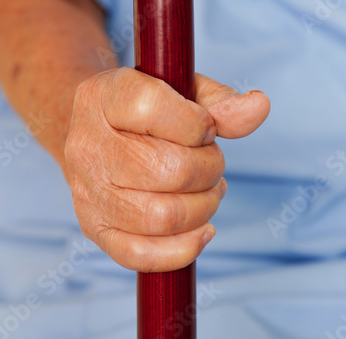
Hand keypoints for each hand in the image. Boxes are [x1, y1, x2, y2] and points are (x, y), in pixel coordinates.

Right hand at [64, 68, 268, 271]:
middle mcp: (87, 145)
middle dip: (209, 168)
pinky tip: (202, 228)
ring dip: (204, 206)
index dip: (195, 123)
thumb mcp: (181, 90)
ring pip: (161, 216)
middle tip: (212, 162)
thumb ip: (220, 100)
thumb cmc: (149, 109)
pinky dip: (184, 248)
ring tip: (209, 190)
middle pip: (166, 169)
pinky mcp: (95, 229)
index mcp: (103, 97)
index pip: (149, 108)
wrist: (99, 133)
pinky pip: (141, 255)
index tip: (205, 128)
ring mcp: (87, 192)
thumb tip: (259, 106)